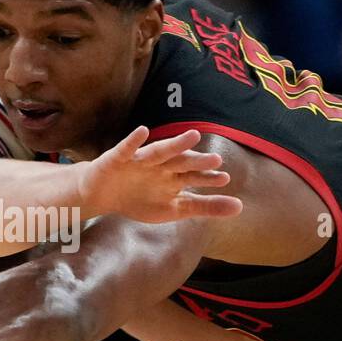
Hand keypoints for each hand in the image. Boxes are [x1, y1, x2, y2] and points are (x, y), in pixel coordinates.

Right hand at [83, 126, 242, 221]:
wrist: (100, 195)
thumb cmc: (138, 199)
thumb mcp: (174, 209)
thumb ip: (205, 206)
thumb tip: (240, 207)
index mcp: (172, 177)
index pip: (193, 177)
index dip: (207, 179)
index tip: (224, 179)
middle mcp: (159, 166)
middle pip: (180, 162)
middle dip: (196, 161)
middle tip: (215, 160)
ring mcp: (140, 160)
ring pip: (159, 152)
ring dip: (175, 144)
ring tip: (193, 136)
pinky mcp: (118, 158)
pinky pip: (127, 148)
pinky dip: (134, 141)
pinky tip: (143, 131)